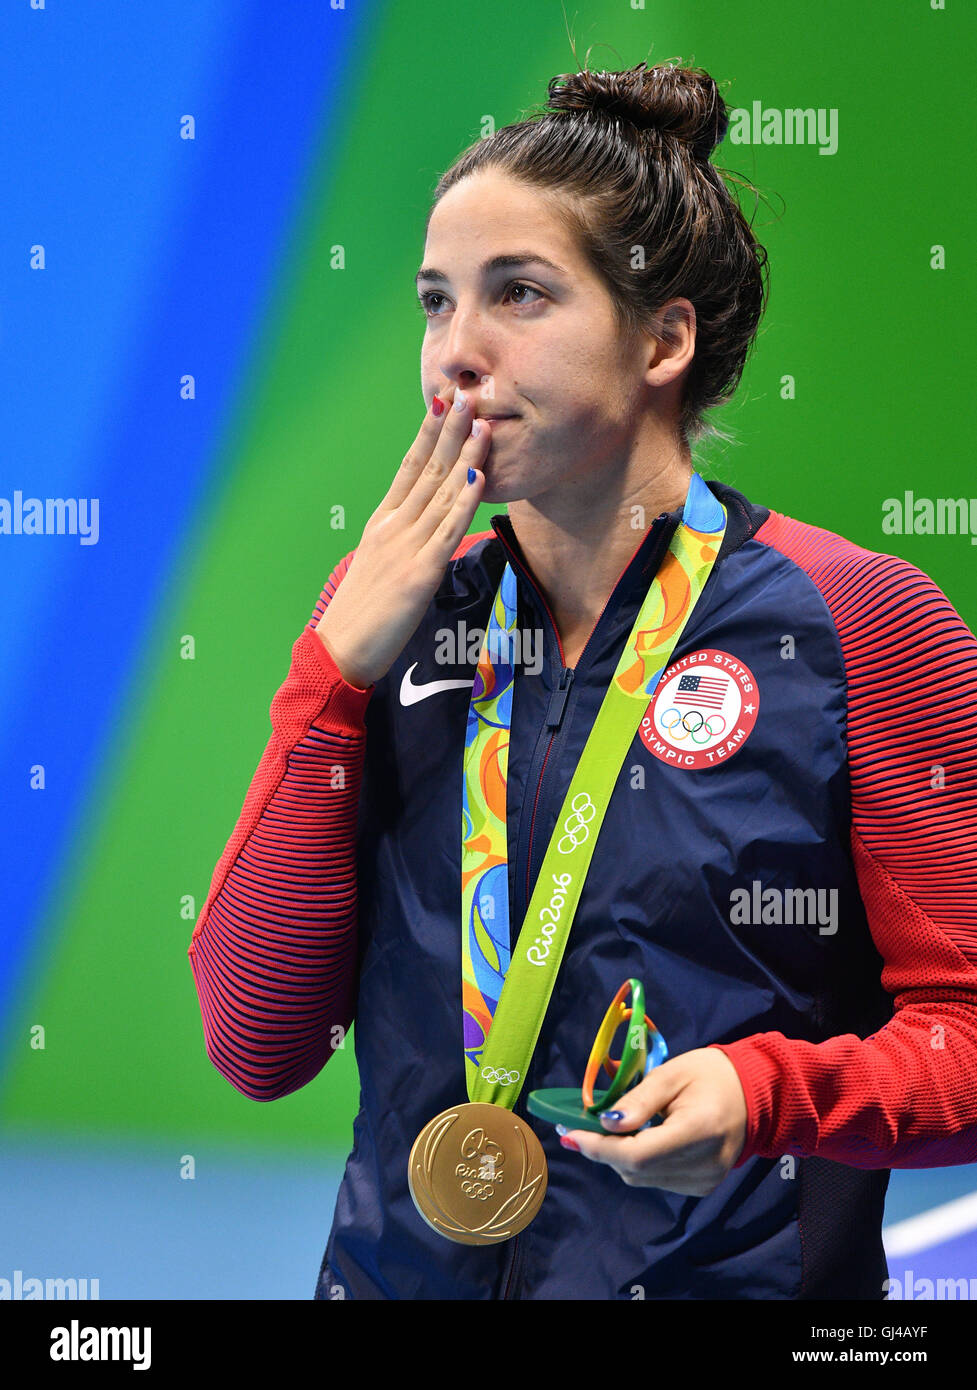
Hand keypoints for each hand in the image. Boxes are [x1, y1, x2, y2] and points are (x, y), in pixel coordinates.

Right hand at [315, 380, 491, 688]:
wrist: (339, 650)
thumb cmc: (360, 618)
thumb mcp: (378, 570)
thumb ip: (401, 548)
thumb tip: (424, 540)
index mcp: (381, 523)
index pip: (409, 469)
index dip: (428, 434)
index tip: (443, 404)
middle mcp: (393, 527)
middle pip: (427, 470)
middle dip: (450, 430)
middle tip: (467, 392)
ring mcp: (406, 547)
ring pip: (441, 492)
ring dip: (464, 455)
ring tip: (482, 420)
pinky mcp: (420, 572)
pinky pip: (448, 529)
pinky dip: (464, 500)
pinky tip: (477, 475)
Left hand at [556, 1047, 747, 1196]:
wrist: (753, 1094)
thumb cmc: (710, 1075)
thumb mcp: (671, 1074)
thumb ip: (638, 1100)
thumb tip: (604, 1123)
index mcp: (699, 1130)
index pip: (638, 1155)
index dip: (599, 1148)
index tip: (570, 1134)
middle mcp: (704, 1164)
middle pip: (636, 1170)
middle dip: (602, 1149)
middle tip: (577, 1127)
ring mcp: (705, 1181)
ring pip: (641, 1178)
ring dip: (618, 1156)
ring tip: (609, 1129)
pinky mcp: (702, 1187)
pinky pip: (655, 1179)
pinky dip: (638, 1162)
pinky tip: (639, 1138)